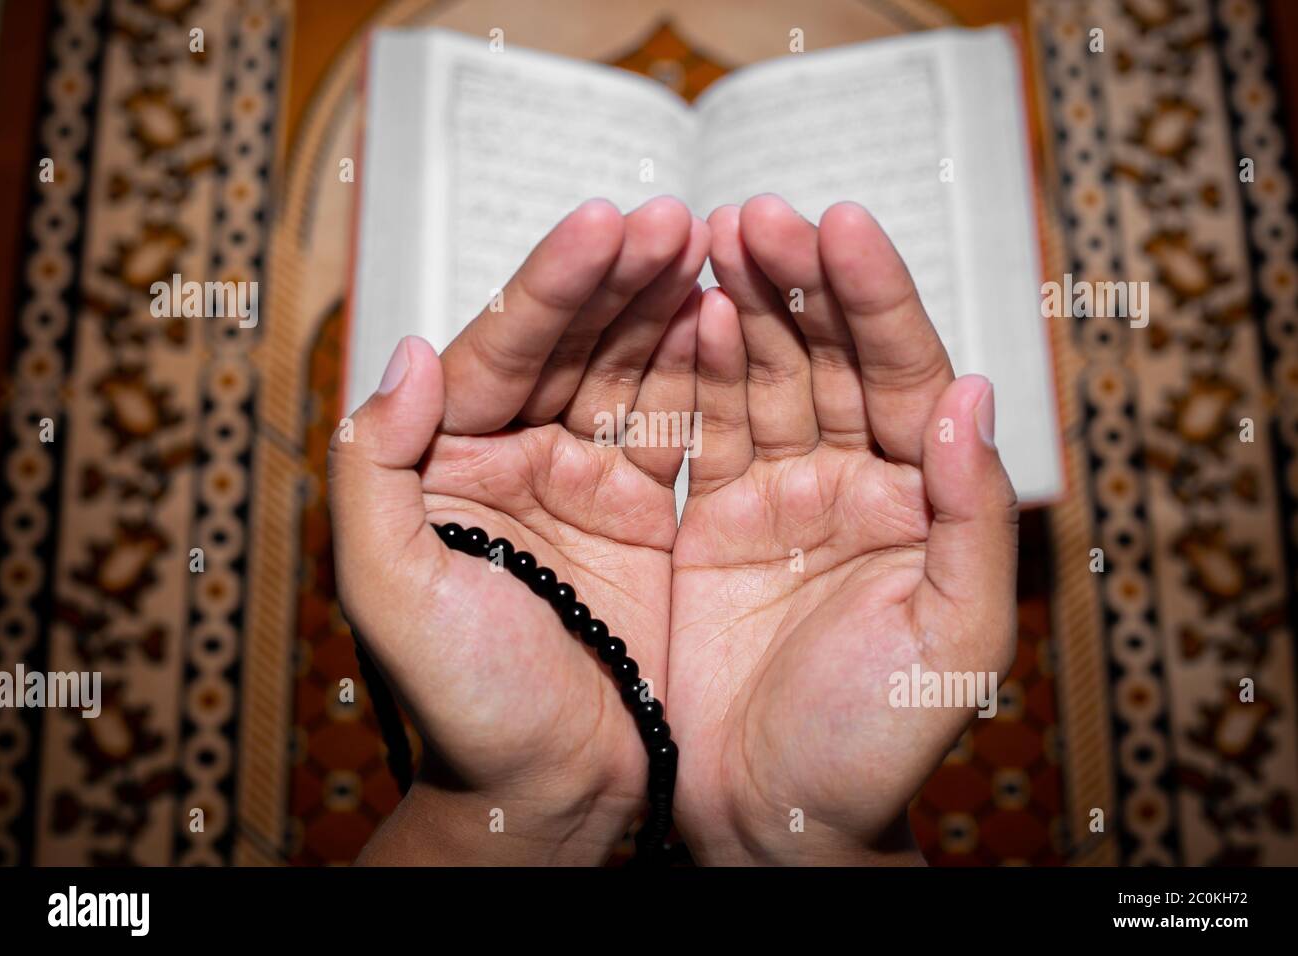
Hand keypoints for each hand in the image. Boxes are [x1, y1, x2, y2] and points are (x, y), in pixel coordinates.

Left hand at [329, 197, 708, 863]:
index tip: (604, 224)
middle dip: (618, 279)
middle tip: (672, 220)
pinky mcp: (641, 514)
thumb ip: (374, 469)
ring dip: (663, 307)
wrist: (549, 791)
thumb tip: (409, 355)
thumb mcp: (388, 591)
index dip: (552, 287)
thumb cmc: (463, 706)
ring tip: (713, 246)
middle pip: (569, 346)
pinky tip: (725, 319)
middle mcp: (512, 460)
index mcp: (446, 465)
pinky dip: (700, 373)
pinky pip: (674, 427)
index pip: (500, 351)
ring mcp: (580, 483)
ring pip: (627, 372)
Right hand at [668, 195, 1018, 864]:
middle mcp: (853, 485)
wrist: (770, 817)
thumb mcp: (954, 640)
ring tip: (711, 237)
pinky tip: (686, 314)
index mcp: (921, 503)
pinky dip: (693, 371)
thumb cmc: (872, 746)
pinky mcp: (710, 520)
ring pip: (764, 379)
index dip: (876, 298)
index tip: (840, 225)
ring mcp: (778, 496)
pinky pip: (704, 429)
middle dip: (799, 282)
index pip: (908, 374)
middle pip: (831, 357)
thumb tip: (975, 395)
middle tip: (758, 216)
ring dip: (742, 306)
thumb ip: (972, 517)